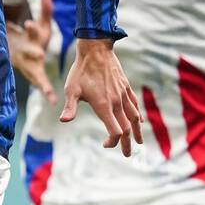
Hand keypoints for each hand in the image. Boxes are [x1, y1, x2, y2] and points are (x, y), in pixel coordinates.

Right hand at [6, 0, 56, 103]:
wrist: (15, 53)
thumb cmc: (32, 37)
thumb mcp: (40, 24)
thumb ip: (45, 10)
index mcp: (30, 37)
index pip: (30, 32)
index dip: (30, 28)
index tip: (29, 24)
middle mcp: (27, 51)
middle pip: (29, 51)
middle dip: (32, 52)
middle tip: (38, 54)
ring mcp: (28, 65)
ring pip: (33, 72)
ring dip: (40, 80)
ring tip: (47, 90)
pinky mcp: (33, 75)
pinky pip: (40, 84)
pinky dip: (46, 91)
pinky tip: (52, 100)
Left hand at [60, 38, 142, 156]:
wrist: (96, 49)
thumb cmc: (81, 70)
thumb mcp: (71, 89)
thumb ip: (70, 107)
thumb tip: (64, 120)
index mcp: (104, 105)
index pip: (115, 131)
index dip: (113, 141)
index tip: (106, 144)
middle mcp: (117, 102)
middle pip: (127, 128)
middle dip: (127, 143)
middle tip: (127, 155)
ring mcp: (123, 94)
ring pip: (135, 117)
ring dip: (137, 132)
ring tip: (139, 142)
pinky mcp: (126, 87)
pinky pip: (135, 105)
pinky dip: (138, 115)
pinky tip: (139, 121)